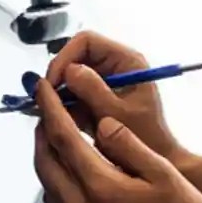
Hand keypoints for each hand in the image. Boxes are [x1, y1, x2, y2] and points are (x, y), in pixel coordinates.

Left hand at [32, 77, 201, 202]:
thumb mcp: (166, 177)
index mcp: (102, 189)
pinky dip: (58, 192)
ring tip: (59, 144)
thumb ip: (129, 146)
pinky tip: (73, 185)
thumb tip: (102, 124)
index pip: (62, 138)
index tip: (42, 90)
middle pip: (46, 165)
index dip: (49, 109)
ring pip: (49, 192)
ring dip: (48, 163)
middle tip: (47, 113)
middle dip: (43, 134)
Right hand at [44, 31, 186, 164]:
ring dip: (60, 93)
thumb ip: (94, 90)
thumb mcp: (118, 113)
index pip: (87, 41)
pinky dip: (64, 105)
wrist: (155, 161)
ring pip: (71, 77)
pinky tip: (60, 120)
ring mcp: (105, 81)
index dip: (65, 57)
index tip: (52, 81)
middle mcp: (115, 65)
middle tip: (46, 99)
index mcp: (126, 60)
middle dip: (59, 76)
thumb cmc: (146, 137)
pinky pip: (73, 94)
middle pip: (75, 57)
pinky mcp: (97, 97)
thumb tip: (68, 70)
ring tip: (51, 112)